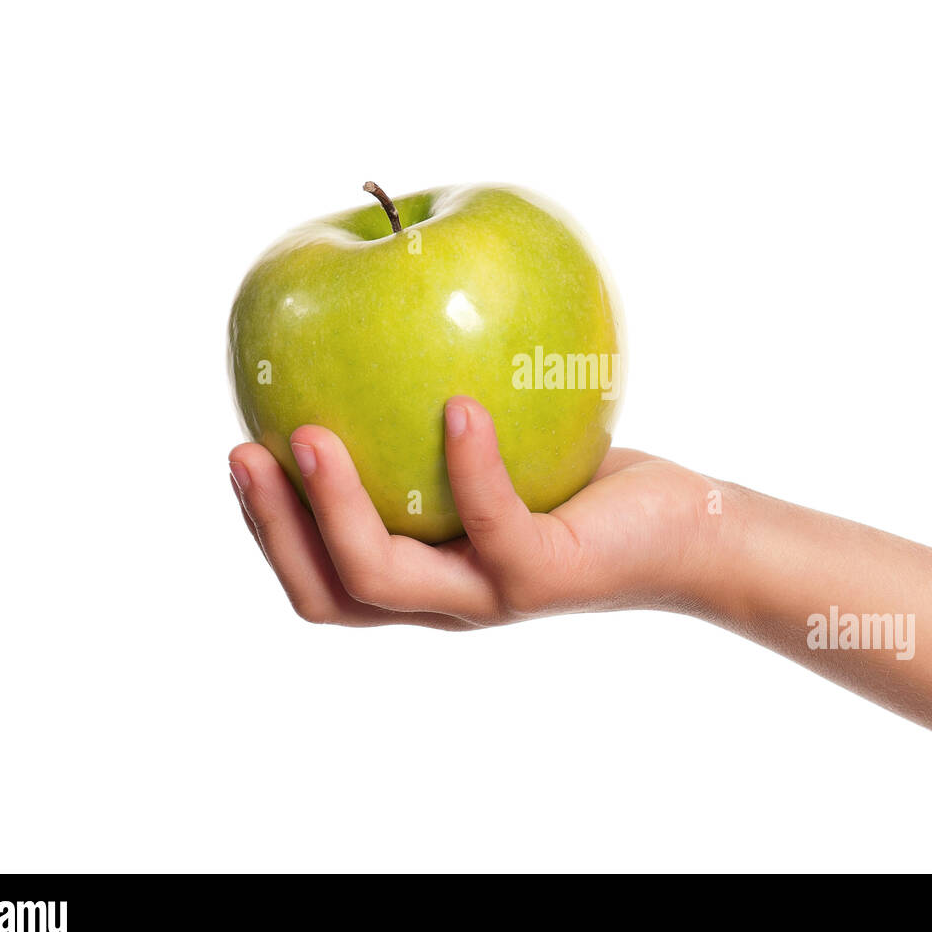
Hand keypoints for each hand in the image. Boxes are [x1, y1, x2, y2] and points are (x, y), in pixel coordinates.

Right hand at [228, 397, 724, 628]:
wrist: (692, 532)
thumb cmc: (592, 483)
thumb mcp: (506, 450)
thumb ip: (443, 425)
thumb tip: (389, 332)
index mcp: (427, 575)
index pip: (321, 576)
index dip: (268, 528)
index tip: (239, 450)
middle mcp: (448, 599)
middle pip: (329, 592)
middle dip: (273, 528)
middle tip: (244, 450)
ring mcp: (493, 595)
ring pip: (382, 576)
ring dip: (335, 507)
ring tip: (311, 435)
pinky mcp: (545, 574)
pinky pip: (492, 522)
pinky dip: (467, 465)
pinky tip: (459, 406)